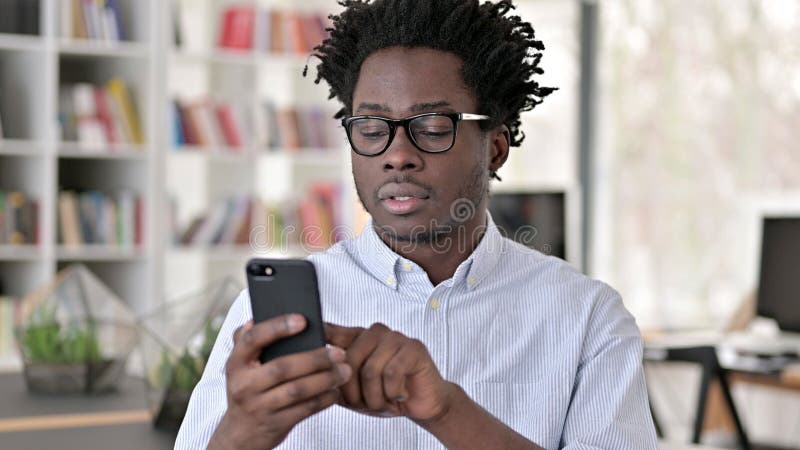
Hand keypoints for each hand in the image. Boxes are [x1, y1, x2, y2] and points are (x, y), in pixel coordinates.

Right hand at [209, 315, 351, 449]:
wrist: (240, 435)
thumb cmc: (248, 389)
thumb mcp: (240, 366)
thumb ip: (247, 342)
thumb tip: (255, 319)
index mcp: (236, 363)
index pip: (253, 339)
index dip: (277, 327)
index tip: (303, 320)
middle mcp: (243, 385)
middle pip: (283, 367)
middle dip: (315, 358)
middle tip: (340, 352)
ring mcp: (259, 407)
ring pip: (297, 390)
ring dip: (325, 379)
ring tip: (344, 370)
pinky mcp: (275, 424)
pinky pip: (304, 410)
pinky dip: (324, 399)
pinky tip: (336, 390)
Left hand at [324, 323, 454, 421]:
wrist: (422, 402)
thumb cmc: (387, 393)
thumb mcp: (355, 391)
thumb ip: (336, 379)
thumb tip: (316, 374)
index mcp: (358, 339)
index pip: (334, 332)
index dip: (321, 332)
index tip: (305, 332)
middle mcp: (374, 333)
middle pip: (349, 360)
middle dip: (354, 393)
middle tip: (366, 404)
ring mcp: (395, 337)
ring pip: (371, 370)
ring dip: (376, 397)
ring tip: (384, 401)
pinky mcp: (413, 347)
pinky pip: (392, 373)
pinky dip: (393, 393)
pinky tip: (400, 394)